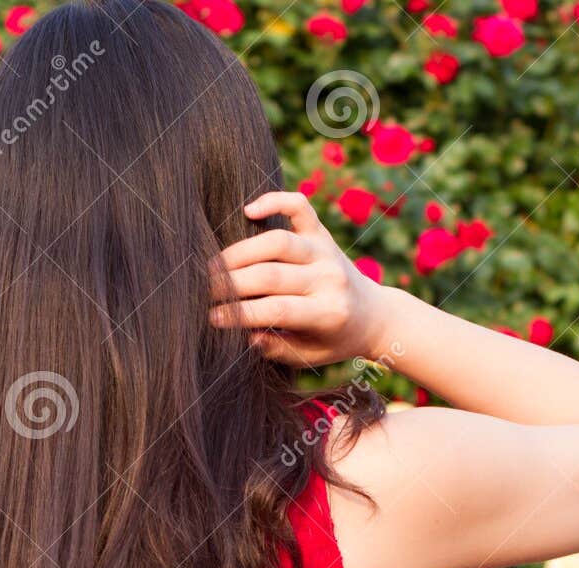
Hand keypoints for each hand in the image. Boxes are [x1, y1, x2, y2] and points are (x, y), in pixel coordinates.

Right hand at [210, 191, 389, 366]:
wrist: (374, 315)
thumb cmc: (333, 340)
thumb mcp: (310, 355)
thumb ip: (278, 348)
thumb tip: (246, 335)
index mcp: (328, 313)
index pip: (275, 310)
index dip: (239, 313)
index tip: (211, 317)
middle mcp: (329, 279)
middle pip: (270, 275)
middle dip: (231, 284)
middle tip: (204, 292)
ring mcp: (326, 251)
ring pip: (277, 242)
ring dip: (239, 253)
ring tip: (214, 266)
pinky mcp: (322, 233)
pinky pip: (298, 206)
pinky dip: (273, 201)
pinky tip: (248, 211)